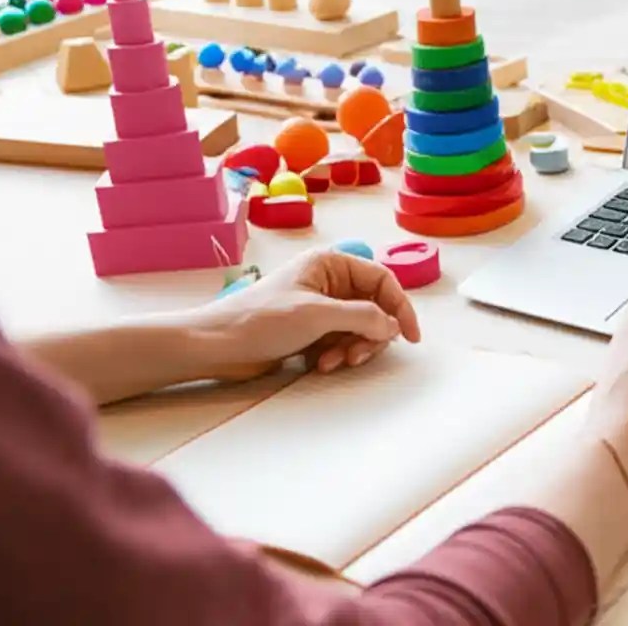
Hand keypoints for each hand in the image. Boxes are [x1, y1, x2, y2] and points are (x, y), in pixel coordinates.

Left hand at [187, 248, 421, 380]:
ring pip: (359, 329)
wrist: (216, 345)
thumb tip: (393, 326)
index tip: (411, 336)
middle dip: (370, 335)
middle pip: (374, 308)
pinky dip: (336, 354)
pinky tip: (317, 364)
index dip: (400, 307)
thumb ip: (362, 317)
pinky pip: (341, 341)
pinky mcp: (311, 330)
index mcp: (331, 263)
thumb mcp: (317, 314)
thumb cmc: (260, 320)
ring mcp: (320, 306)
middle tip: (356, 356)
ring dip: (351, 349)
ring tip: (329, 363)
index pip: (382, 281)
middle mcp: (329, 281)